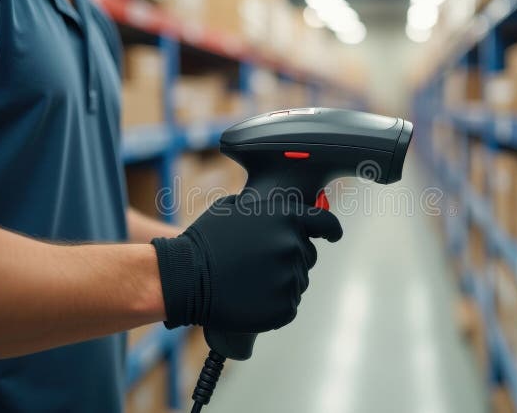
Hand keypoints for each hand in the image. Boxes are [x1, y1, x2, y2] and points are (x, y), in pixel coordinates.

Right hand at [152, 195, 341, 332]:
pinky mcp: (283, 308)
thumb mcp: (233, 209)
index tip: (332, 235)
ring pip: (296, 281)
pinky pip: (287, 305)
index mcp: (286, 217)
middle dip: (290, 258)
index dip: (330, 230)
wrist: (184, 279)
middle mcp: (293, 246)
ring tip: (247, 281)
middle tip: (260, 264)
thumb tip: (278, 211)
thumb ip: (265, 210)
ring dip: (279, 281)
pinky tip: (249, 298)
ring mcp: (290, 278)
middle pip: (307, 255)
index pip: (325, 223)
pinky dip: (273, 304)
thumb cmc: (203, 242)